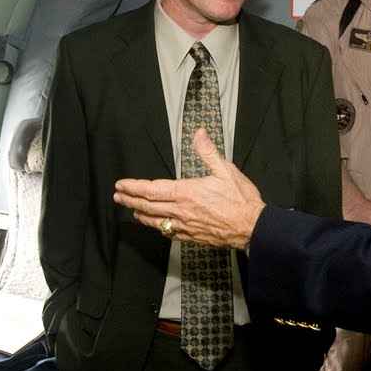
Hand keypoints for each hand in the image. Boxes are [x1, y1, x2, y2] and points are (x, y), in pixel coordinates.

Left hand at [113, 129, 264, 249]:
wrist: (252, 228)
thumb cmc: (241, 201)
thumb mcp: (226, 170)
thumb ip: (208, 152)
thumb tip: (199, 134)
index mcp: (187, 192)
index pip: (152, 189)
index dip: (133, 187)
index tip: (121, 185)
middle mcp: (182, 210)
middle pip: (147, 206)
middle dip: (129, 200)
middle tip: (117, 197)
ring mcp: (185, 225)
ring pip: (155, 221)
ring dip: (140, 215)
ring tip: (131, 210)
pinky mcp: (192, 237)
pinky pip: (168, 233)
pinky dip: (158, 227)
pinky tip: (155, 225)